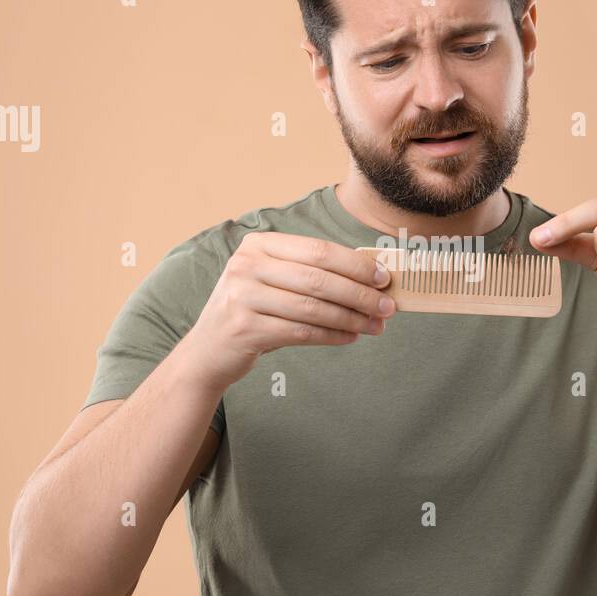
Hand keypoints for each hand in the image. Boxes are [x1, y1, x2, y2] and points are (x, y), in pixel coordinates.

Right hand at [190, 232, 395, 387]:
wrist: (208, 351)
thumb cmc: (253, 311)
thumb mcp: (273, 281)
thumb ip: (311, 273)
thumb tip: (370, 276)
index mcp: (259, 244)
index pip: (318, 250)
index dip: (356, 264)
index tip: (384, 278)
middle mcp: (247, 265)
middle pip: (318, 278)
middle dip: (360, 293)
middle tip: (388, 307)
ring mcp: (242, 296)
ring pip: (312, 307)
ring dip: (352, 318)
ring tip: (376, 326)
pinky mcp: (245, 328)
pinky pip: (301, 332)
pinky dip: (332, 335)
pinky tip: (351, 337)